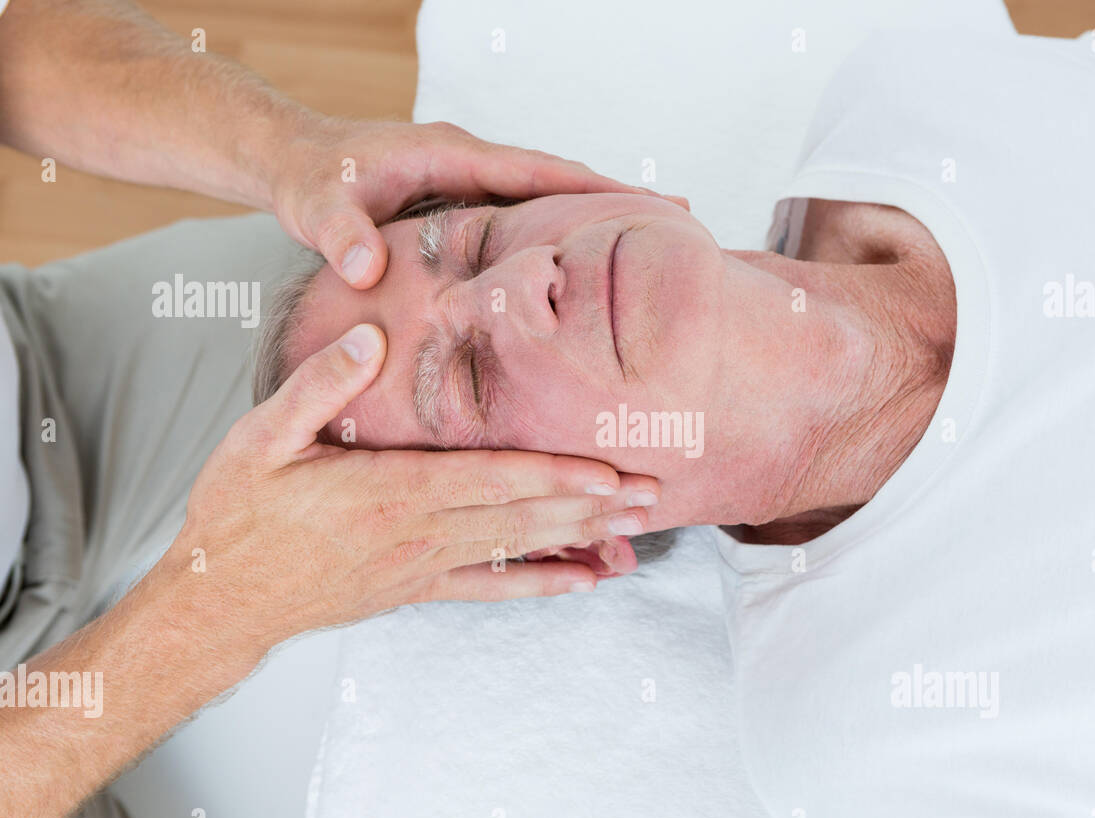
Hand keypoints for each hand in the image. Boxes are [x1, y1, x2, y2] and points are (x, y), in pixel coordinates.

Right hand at [163, 323, 657, 659]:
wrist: (217, 599)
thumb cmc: (237, 516)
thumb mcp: (260, 438)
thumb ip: (319, 387)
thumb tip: (369, 338)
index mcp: (388, 493)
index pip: (489, 480)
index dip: (553, 474)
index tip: (607, 468)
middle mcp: (417, 535)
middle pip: (521, 517)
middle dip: (591, 504)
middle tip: (652, 492)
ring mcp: (422, 567)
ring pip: (517, 551)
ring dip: (581, 538)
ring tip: (637, 526)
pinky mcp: (416, 589)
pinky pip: (491, 590)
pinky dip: (540, 585)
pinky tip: (583, 582)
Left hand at [271, 117, 688, 288]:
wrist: (291, 163)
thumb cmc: (307, 181)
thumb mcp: (316, 207)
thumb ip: (339, 236)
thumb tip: (367, 268)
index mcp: (453, 154)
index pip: (539, 170)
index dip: (594, 190)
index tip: (651, 204)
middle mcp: (473, 161)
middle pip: (562, 179)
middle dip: (620, 198)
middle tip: (683, 217)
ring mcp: (473, 180)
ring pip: (548, 197)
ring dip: (597, 217)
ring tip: (654, 242)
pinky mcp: (467, 201)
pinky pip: (525, 215)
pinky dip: (561, 232)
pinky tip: (585, 262)